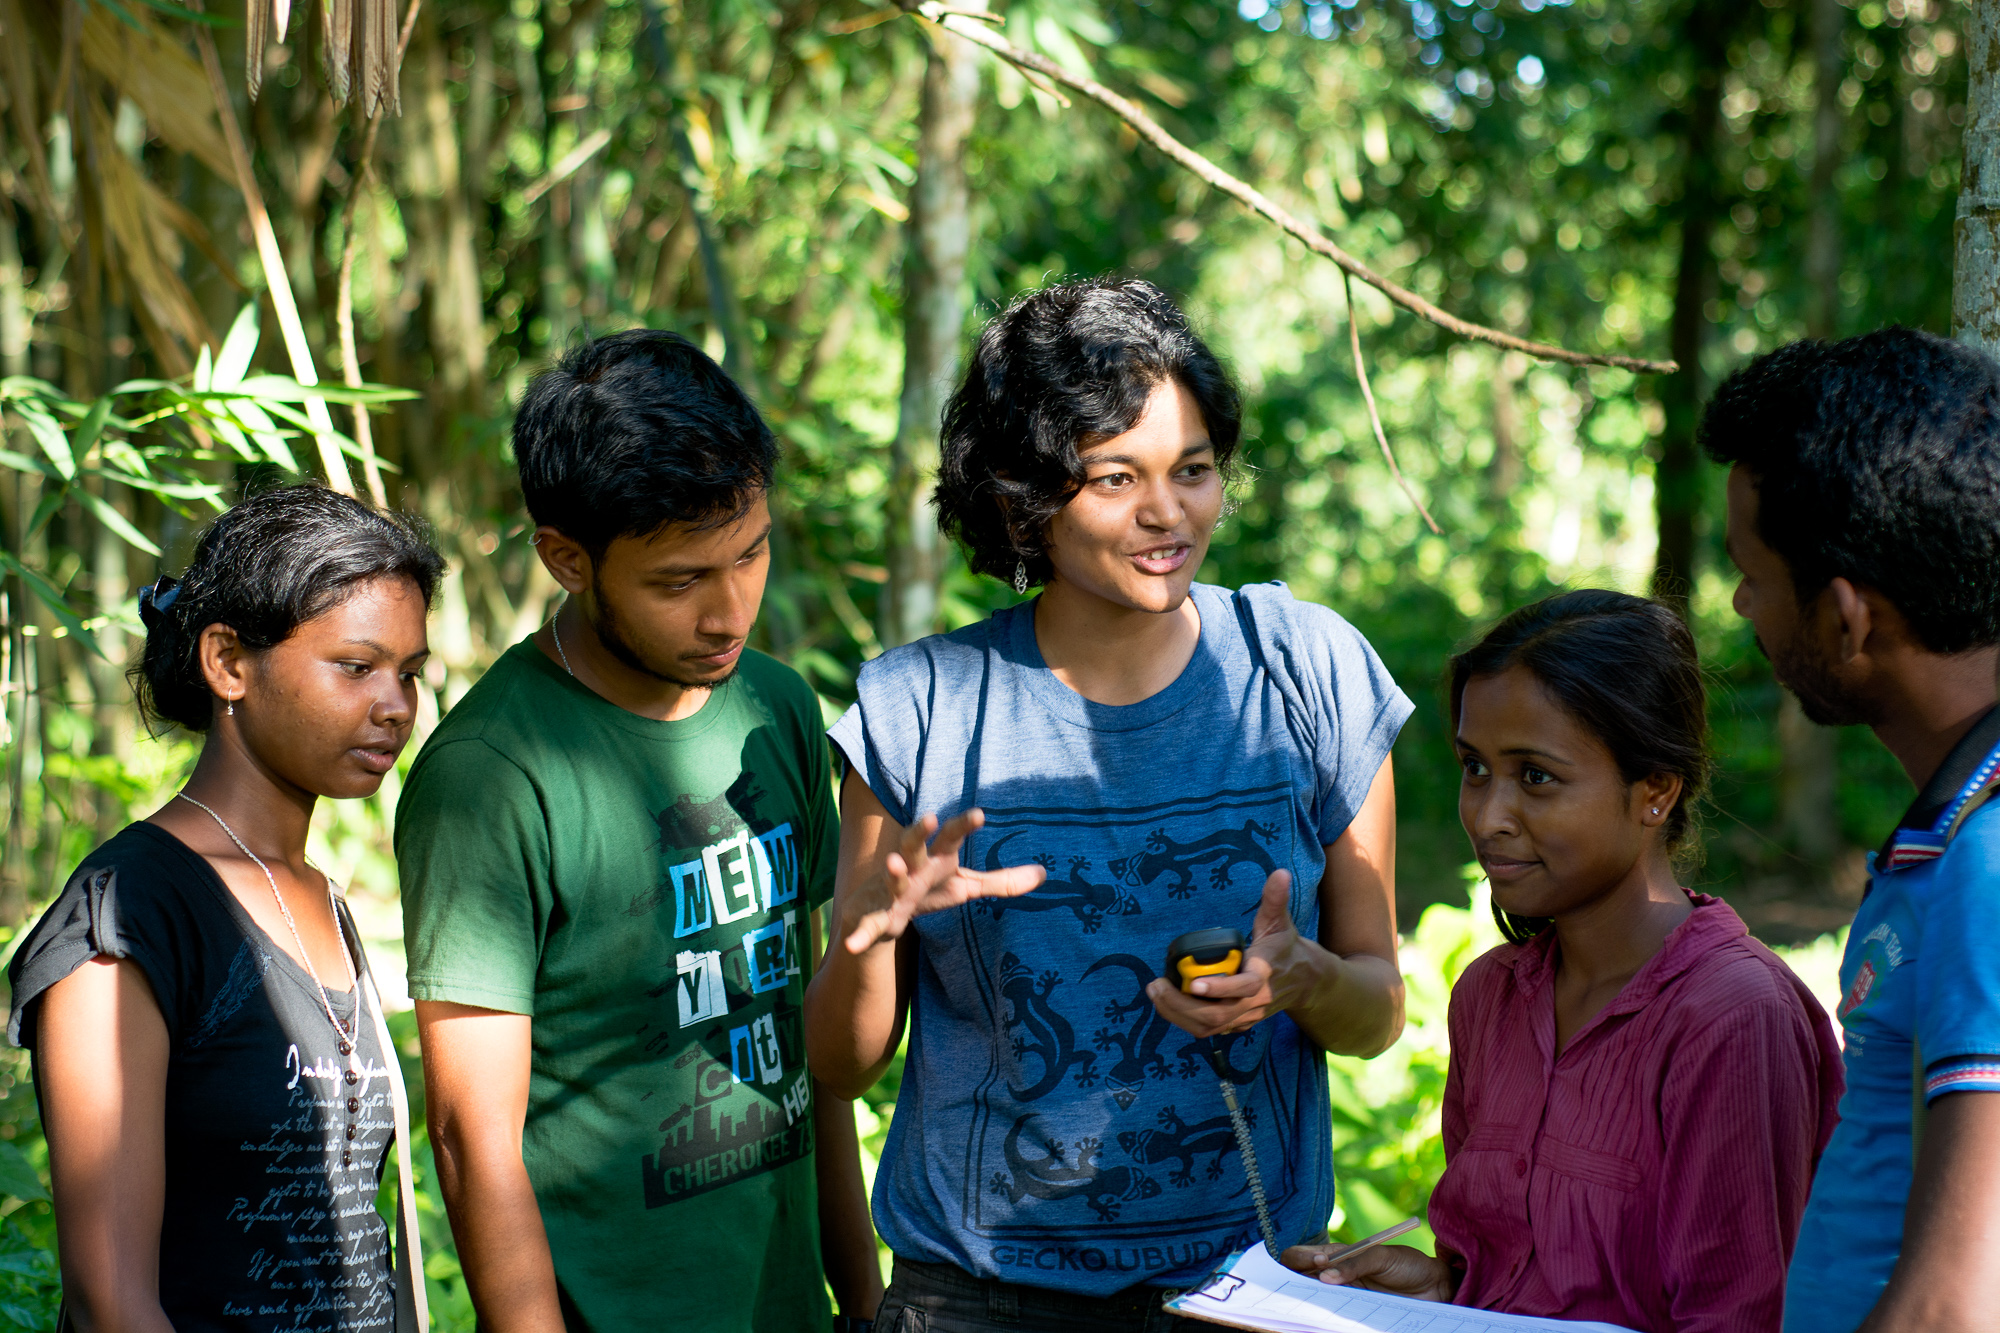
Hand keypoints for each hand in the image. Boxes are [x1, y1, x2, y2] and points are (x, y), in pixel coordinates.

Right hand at [840, 809, 1044, 953]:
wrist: (881, 916)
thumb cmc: (927, 891)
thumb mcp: (965, 886)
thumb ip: (1002, 881)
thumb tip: (1044, 873)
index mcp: (934, 860)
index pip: (950, 838)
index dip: (963, 825)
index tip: (981, 814)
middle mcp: (910, 869)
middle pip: (913, 845)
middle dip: (919, 832)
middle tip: (930, 816)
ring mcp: (889, 892)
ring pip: (890, 880)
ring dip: (891, 873)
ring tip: (893, 865)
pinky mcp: (875, 917)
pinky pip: (869, 927)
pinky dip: (859, 935)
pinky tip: (850, 945)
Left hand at [1144, 871, 1305, 1037]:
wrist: (1304, 981)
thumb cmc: (1284, 947)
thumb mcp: (1279, 922)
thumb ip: (1275, 900)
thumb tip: (1279, 873)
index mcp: (1264, 976)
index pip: (1245, 988)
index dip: (1220, 988)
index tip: (1194, 982)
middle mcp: (1254, 1002)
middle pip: (1217, 1015)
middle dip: (1182, 1005)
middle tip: (1156, 985)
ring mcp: (1245, 1016)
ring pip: (1209, 1027)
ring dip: (1177, 1015)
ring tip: (1156, 993)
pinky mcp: (1237, 1023)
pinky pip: (1208, 1029)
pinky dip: (1184, 1020)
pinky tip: (1166, 1003)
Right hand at [1278, 1243, 1456, 1301]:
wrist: (1435, 1288)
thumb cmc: (1408, 1265)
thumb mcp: (1381, 1256)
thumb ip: (1354, 1263)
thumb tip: (1325, 1276)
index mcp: (1338, 1255)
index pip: (1304, 1255)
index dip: (1298, 1257)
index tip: (1309, 1263)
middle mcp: (1336, 1276)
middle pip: (1302, 1278)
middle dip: (1294, 1281)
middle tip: (1298, 1286)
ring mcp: (1344, 1296)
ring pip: (1315, 1299)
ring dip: (1308, 1300)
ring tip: (1308, 1302)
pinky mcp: (1354, 1314)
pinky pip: (1334, 1315)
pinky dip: (1325, 1316)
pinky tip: (1324, 1317)